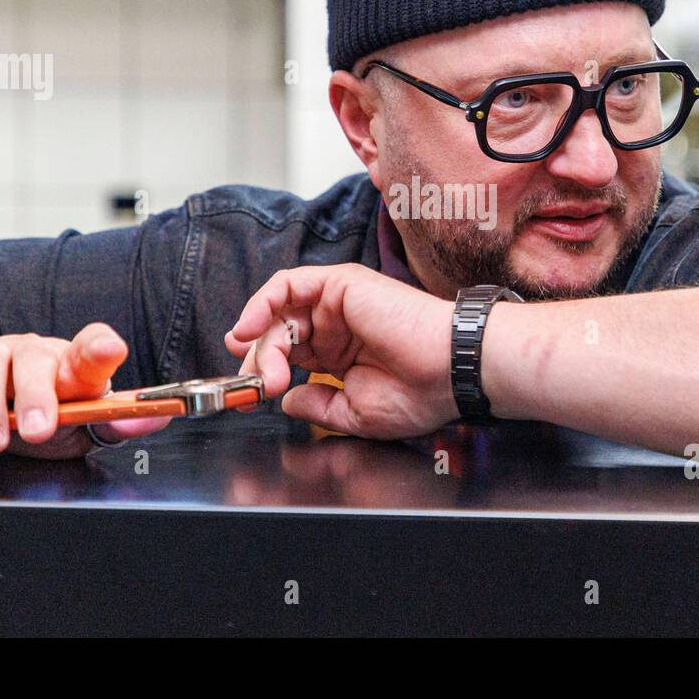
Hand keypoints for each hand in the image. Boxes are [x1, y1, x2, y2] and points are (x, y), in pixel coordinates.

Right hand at [0, 322, 169, 462]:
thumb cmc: (36, 412)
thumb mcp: (77, 424)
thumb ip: (115, 422)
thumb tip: (157, 417)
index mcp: (69, 364)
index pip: (91, 347)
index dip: (100, 347)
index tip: (110, 350)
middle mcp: (29, 353)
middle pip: (35, 358)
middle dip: (36, 394)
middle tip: (38, 430)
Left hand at [225, 264, 456, 438]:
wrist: (451, 371)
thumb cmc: (420, 392)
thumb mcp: (354, 413)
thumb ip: (317, 406)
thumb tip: (288, 401)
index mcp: (339, 353)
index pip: (287, 355)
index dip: (262, 373)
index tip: (247, 397)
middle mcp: (335, 325)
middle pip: (277, 333)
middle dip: (258, 362)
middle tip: (257, 388)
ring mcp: (337, 303)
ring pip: (279, 311)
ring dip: (262, 340)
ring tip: (264, 370)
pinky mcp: (340, 284)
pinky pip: (288, 285)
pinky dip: (262, 302)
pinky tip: (250, 329)